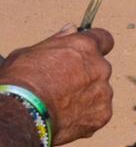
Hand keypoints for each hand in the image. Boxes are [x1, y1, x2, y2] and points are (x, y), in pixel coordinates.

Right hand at [0, 26, 114, 145]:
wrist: (23, 112)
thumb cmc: (21, 79)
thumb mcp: (30, 52)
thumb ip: (57, 40)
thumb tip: (72, 29)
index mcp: (84, 47)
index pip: (104, 39)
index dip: (95, 46)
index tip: (85, 53)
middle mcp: (100, 67)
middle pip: (99, 68)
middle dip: (86, 75)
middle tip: (63, 86)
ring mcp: (104, 92)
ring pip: (99, 91)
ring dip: (86, 96)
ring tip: (60, 105)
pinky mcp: (103, 114)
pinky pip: (97, 112)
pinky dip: (85, 115)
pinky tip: (65, 118)